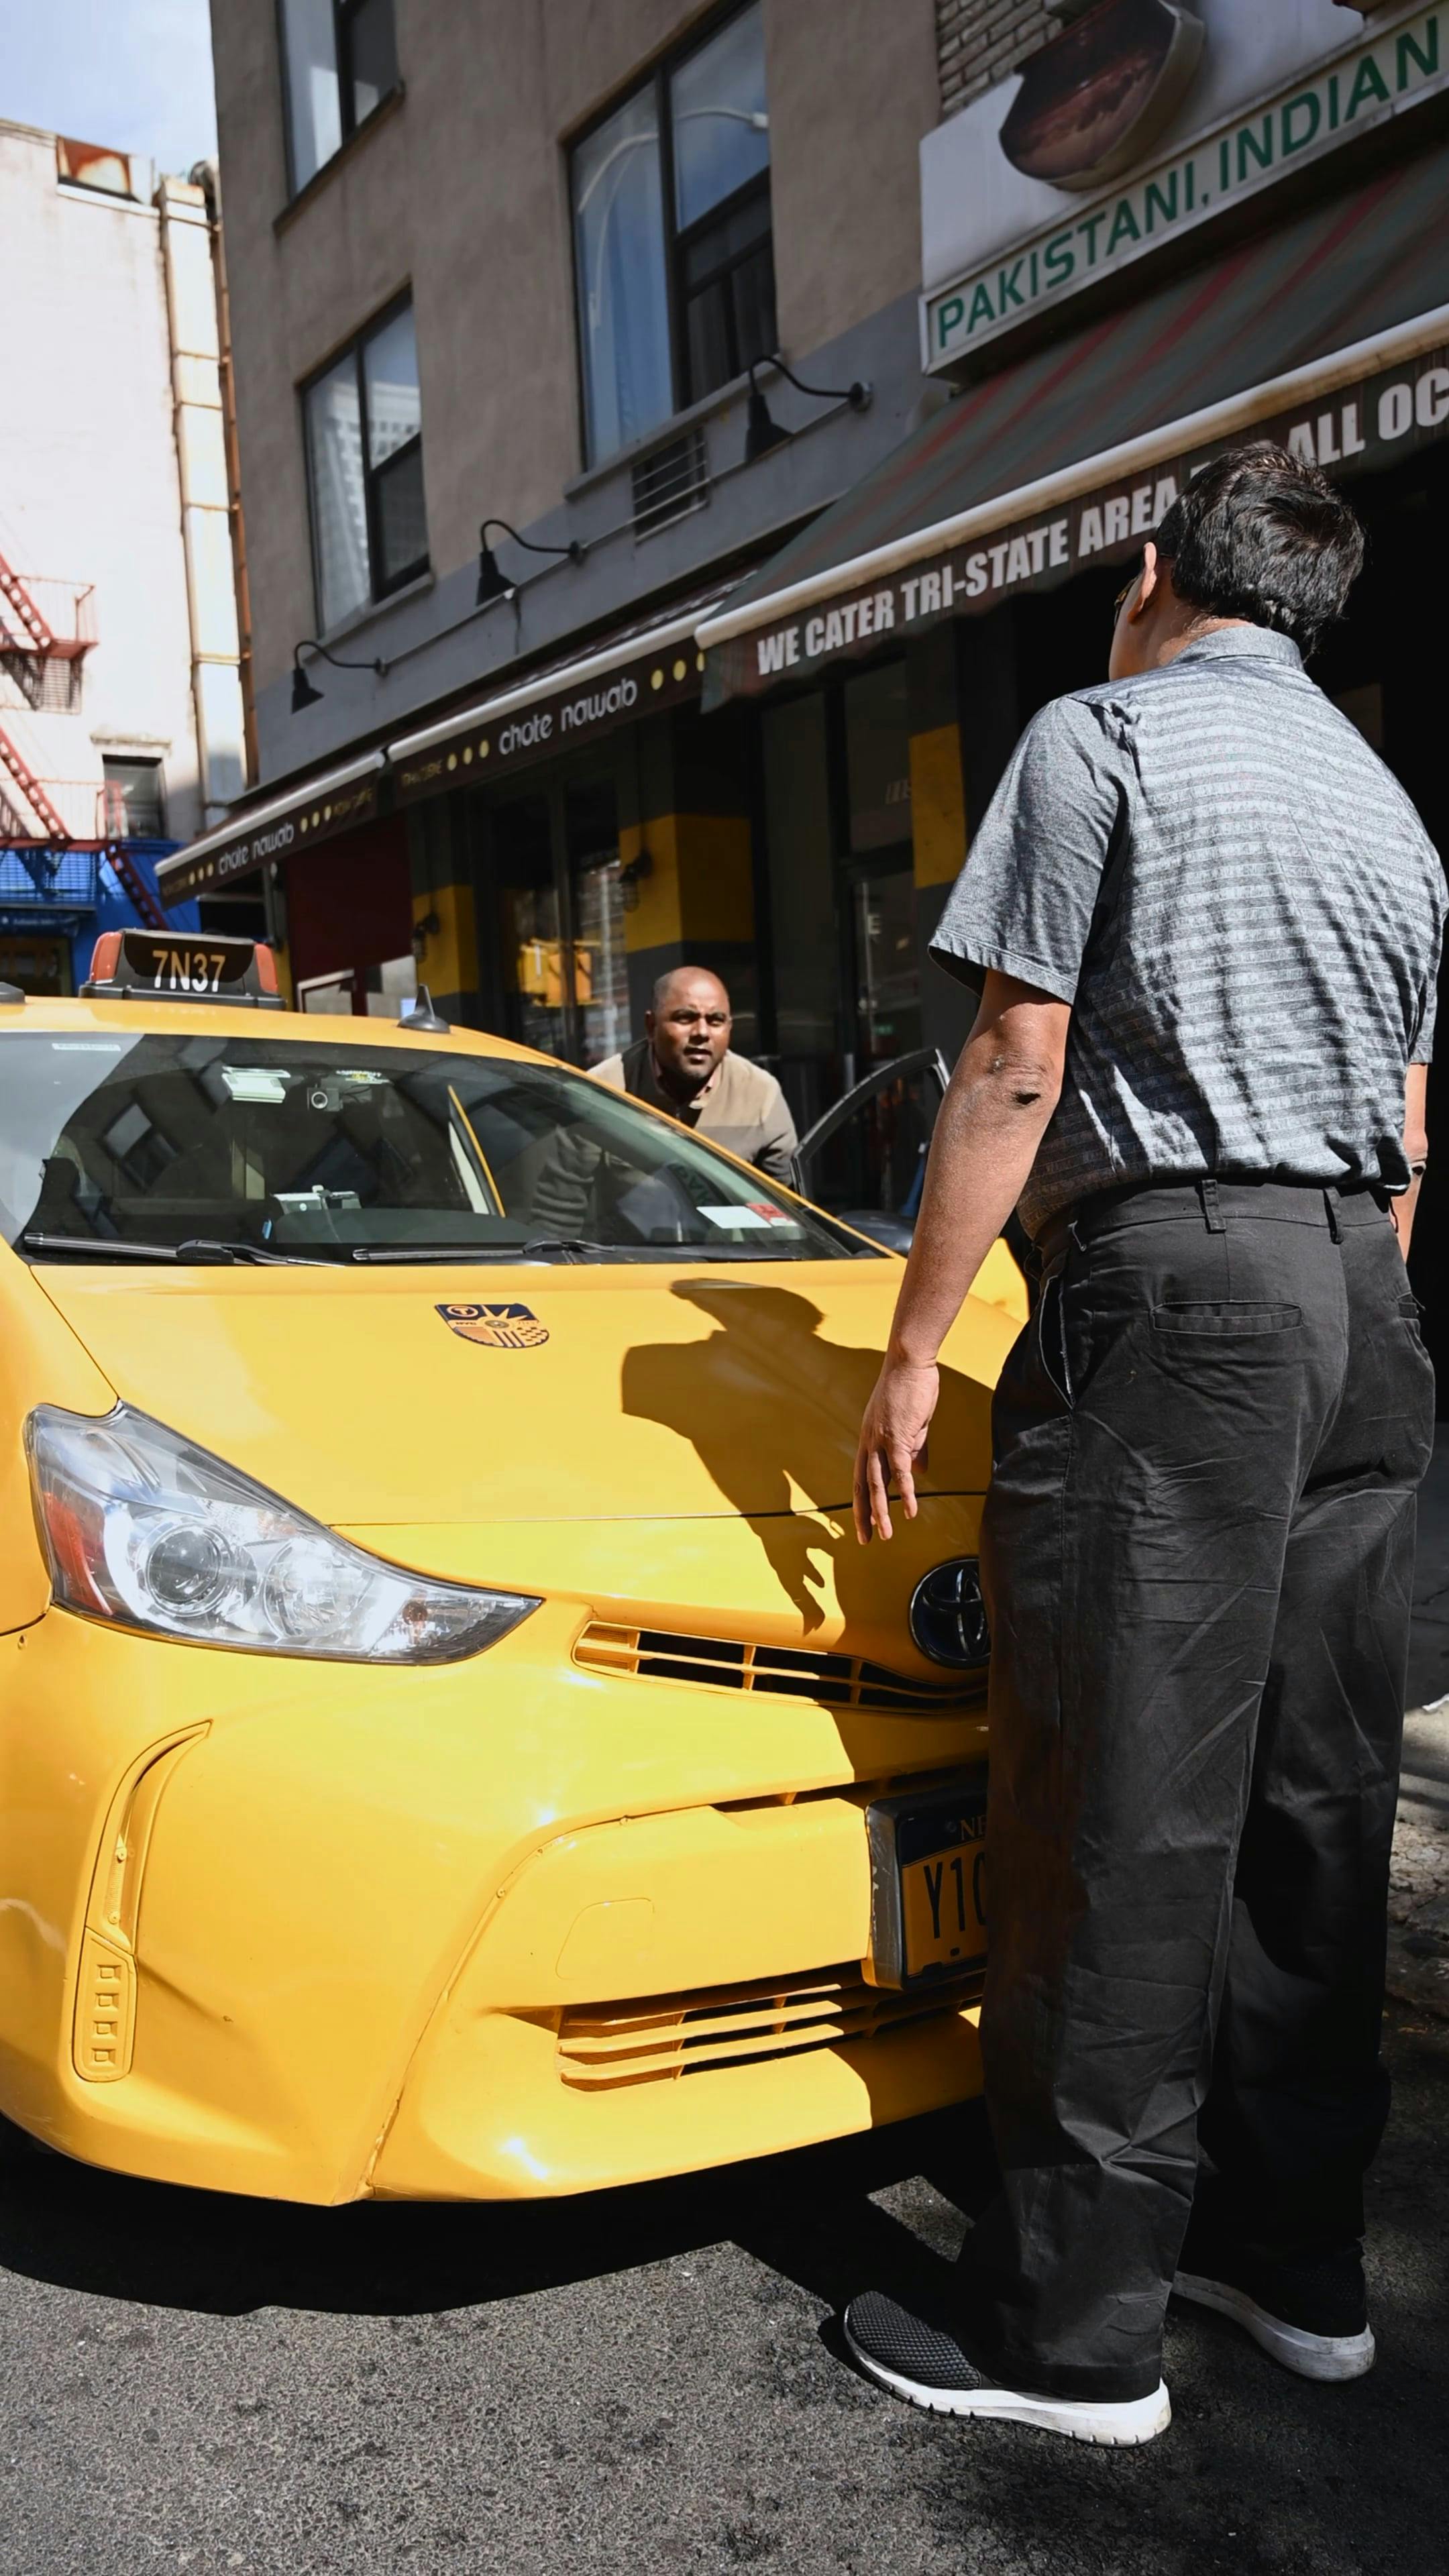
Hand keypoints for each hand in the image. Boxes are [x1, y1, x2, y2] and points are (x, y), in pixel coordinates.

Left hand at [854, 1356, 938, 1544]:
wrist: (909, 1361)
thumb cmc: (911, 1387)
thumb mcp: (912, 1423)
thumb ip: (914, 1448)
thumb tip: (918, 1472)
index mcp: (869, 1438)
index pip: (861, 1477)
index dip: (862, 1502)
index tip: (864, 1523)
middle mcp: (869, 1441)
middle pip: (862, 1486)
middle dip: (863, 1516)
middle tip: (865, 1540)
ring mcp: (881, 1439)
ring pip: (878, 1483)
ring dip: (882, 1512)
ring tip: (886, 1534)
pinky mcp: (898, 1435)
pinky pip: (900, 1470)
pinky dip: (906, 1493)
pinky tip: (910, 1511)